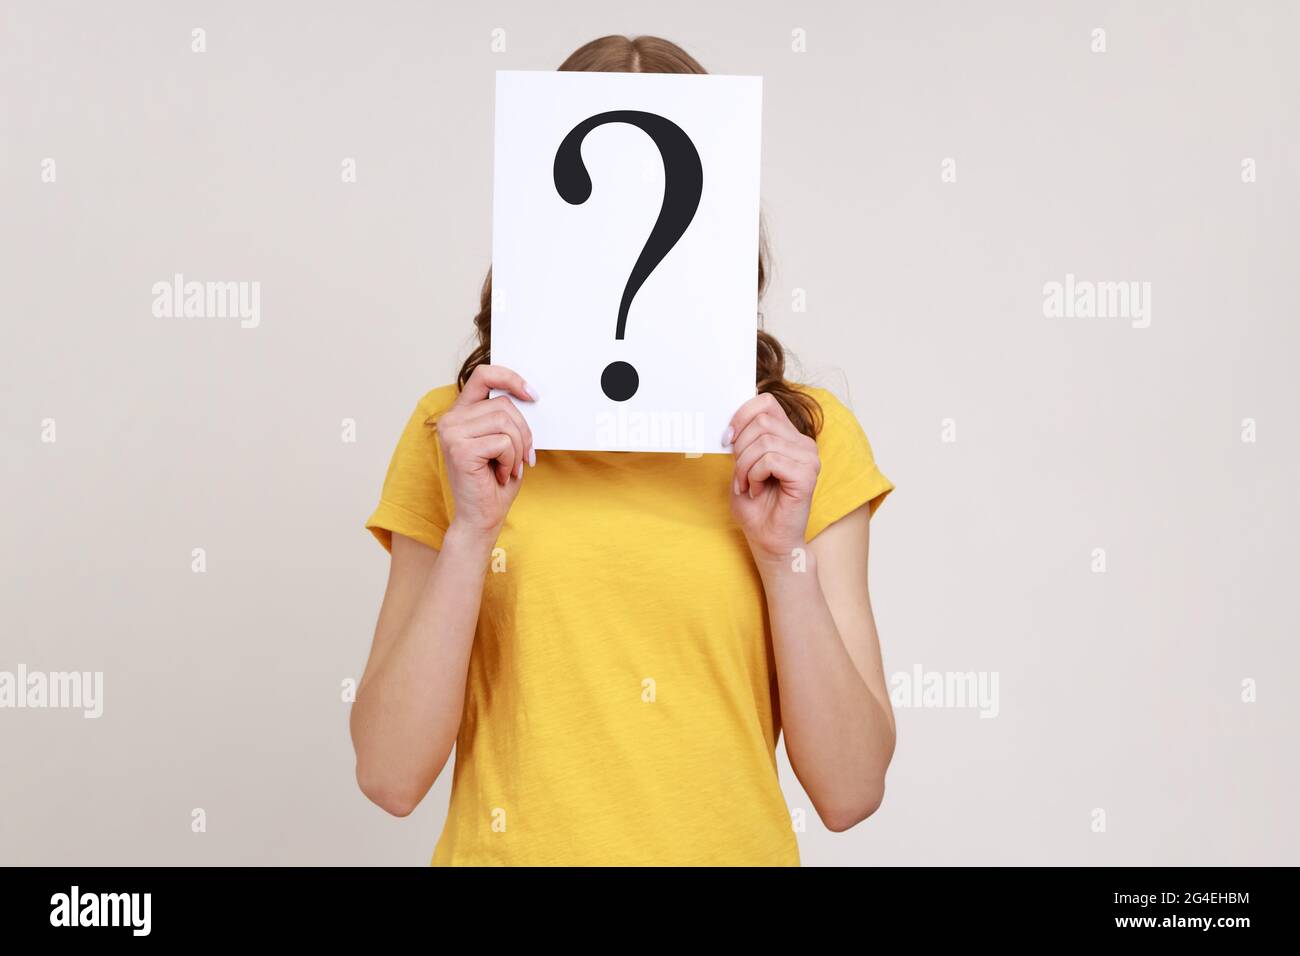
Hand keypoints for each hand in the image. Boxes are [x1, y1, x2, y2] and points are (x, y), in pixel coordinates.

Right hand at [437, 364, 536, 537]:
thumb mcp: (504, 441)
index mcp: (460, 413)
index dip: (510, 377)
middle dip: (523, 432)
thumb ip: (506, 417)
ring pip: (505, 422)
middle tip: (525, 456)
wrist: (481, 517)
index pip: (483, 375)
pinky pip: (503, 443)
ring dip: (517, 449)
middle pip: (503, 404)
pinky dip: (511, 461)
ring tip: (509, 467)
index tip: (532, 394)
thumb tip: (529, 395)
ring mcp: (451, 433)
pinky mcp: (460, 449)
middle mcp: (450, 419)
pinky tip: (500, 475)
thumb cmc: (494, 481)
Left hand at [726, 393, 820, 564]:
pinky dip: (754, 475)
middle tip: (738, 474)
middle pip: (761, 421)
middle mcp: (803, 444)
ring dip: (744, 466)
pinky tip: (756, 490)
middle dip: (739, 448)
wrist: (770, 541)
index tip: (726, 439)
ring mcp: (809, 458)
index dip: (741, 415)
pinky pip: (770, 460)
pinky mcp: (807, 475)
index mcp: (789, 437)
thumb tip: (731, 422)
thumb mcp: (742, 466)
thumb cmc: (756, 506)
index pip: (766, 402)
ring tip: (746, 485)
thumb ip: (742, 441)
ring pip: (763, 441)